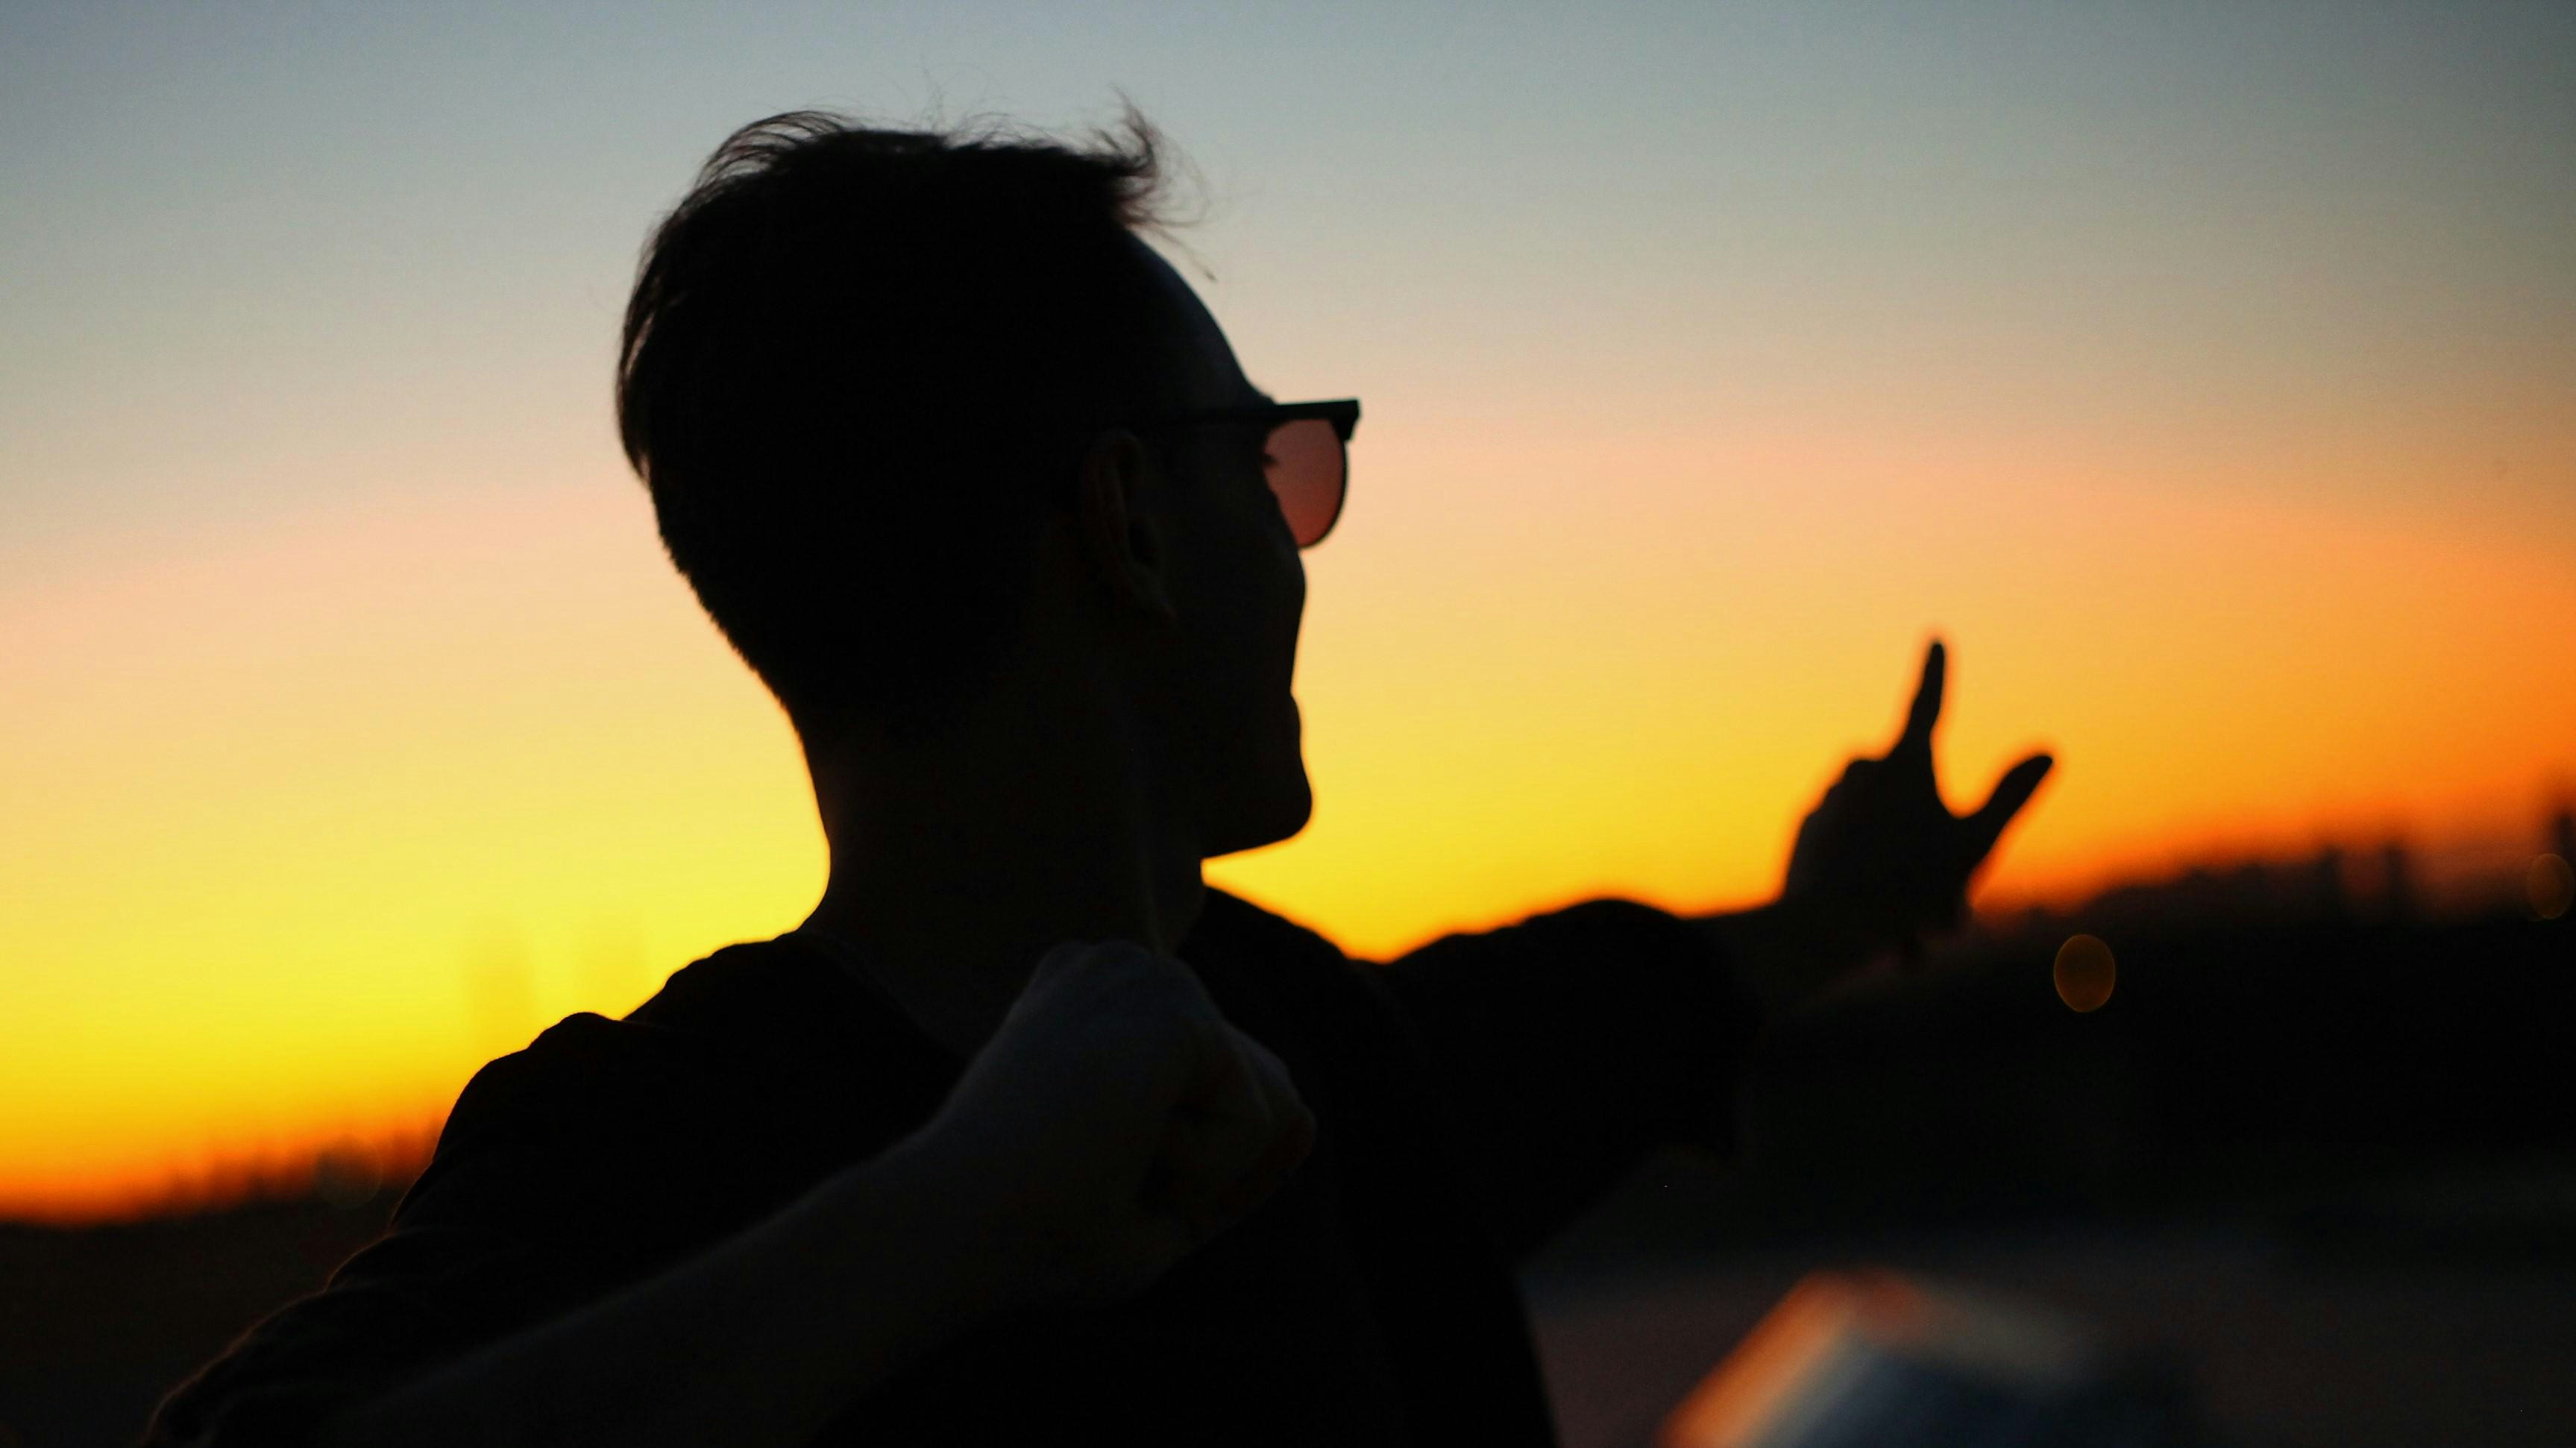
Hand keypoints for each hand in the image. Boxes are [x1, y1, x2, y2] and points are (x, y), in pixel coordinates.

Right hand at [910, 941, 1315, 1308]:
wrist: (955, 1224)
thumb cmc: (1028, 1229)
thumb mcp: (1156, 1198)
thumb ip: (1237, 1160)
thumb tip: (1309, 1118)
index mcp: (1099, 999)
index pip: (1222, 1088)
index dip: (1193, 1168)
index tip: (1092, 1178)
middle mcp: (1124, 968)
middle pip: (1258, 1092)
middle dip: (1206, 1169)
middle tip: (1091, 1176)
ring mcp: (1149, 977)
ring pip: (1267, 1107)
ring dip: (1202, 1173)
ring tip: (1100, 1160)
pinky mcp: (1175, 1009)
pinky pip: (1259, 1120)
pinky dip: (1204, 1170)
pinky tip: (1118, 1151)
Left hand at [1782, 639, 2051, 963]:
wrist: (1822, 926)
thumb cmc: (1909, 884)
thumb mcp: (1976, 842)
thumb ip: (2012, 795)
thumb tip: (2049, 750)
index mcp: (1903, 760)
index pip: (1927, 703)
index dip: (1936, 672)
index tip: (1934, 639)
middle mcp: (1860, 769)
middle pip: (1910, 792)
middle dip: (1929, 838)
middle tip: (1945, 906)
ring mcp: (1827, 797)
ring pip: (1879, 828)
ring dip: (1899, 867)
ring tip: (1911, 927)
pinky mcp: (1805, 829)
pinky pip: (1847, 847)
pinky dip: (1865, 877)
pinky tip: (1872, 923)